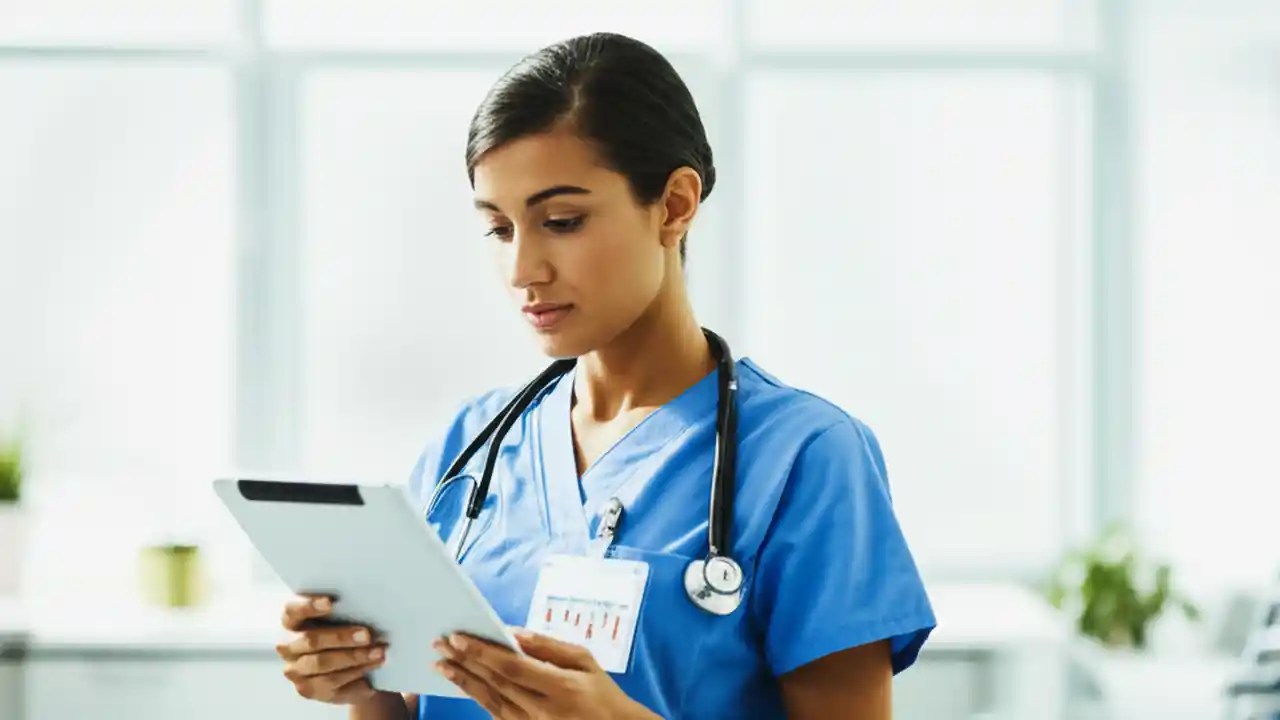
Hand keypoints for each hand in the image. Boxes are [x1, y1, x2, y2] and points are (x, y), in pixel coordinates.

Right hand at [276, 594, 388, 704]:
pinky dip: (356, 674)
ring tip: (379, 653)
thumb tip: (367, 600)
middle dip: (341, 637)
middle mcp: (288, 647)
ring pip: (322, 664)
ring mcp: (297, 672)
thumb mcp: (341, 617)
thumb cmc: (343, 629)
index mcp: (291, 623)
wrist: (349, 663)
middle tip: (367, 635)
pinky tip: (371, 667)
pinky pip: (332, 683)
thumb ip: (344, 610)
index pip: (293, 612)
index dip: (309, 607)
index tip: (330, 603)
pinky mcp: (309, 690)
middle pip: (311, 641)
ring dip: (354, 658)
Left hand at [432, 630, 658, 719]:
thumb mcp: (584, 660)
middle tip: (440, 644)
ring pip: (489, 701)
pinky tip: (463, 683)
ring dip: (463, 681)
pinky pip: (496, 713)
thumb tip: (514, 633)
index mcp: (559, 687)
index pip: (512, 667)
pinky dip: (477, 696)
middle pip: (495, 683)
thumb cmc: (601, 692)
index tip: (459, 637)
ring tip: (442, 664)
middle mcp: (541, 710)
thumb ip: (549, 646)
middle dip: (465, 662)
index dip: (483, 652)